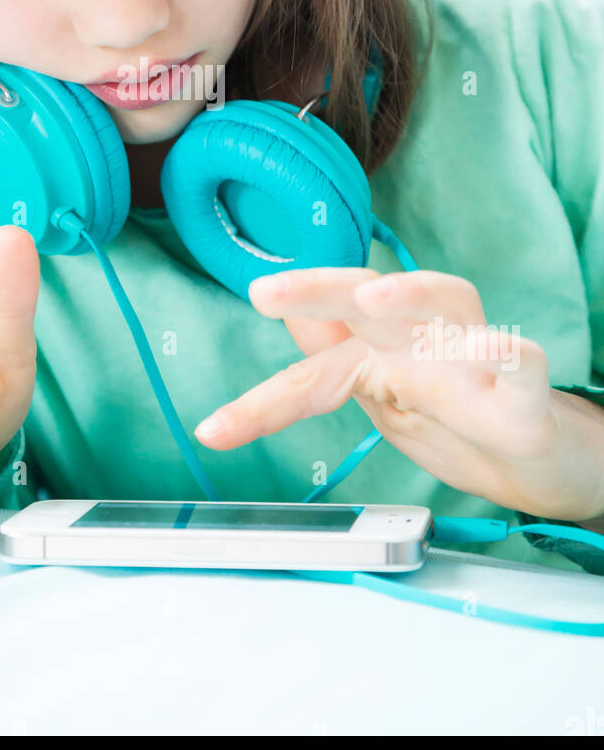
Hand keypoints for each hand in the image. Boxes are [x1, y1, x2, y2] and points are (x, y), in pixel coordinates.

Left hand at [193, 267, 603, 520]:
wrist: (538, 462)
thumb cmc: (459, 418)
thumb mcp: (385, 398)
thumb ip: (336, 362)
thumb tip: (289, 318)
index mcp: (383, 354)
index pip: (315, 364)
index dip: (262, 400)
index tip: (212, 432)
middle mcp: (423, 342)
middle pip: (370, 298)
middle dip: (317, 288)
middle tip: (265, 292)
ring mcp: (475, 360)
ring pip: (447, 299)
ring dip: (408, 292)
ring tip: (371, 295)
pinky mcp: (526, 392)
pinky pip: (522, 360)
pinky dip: (504, 351)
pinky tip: (485, 348)